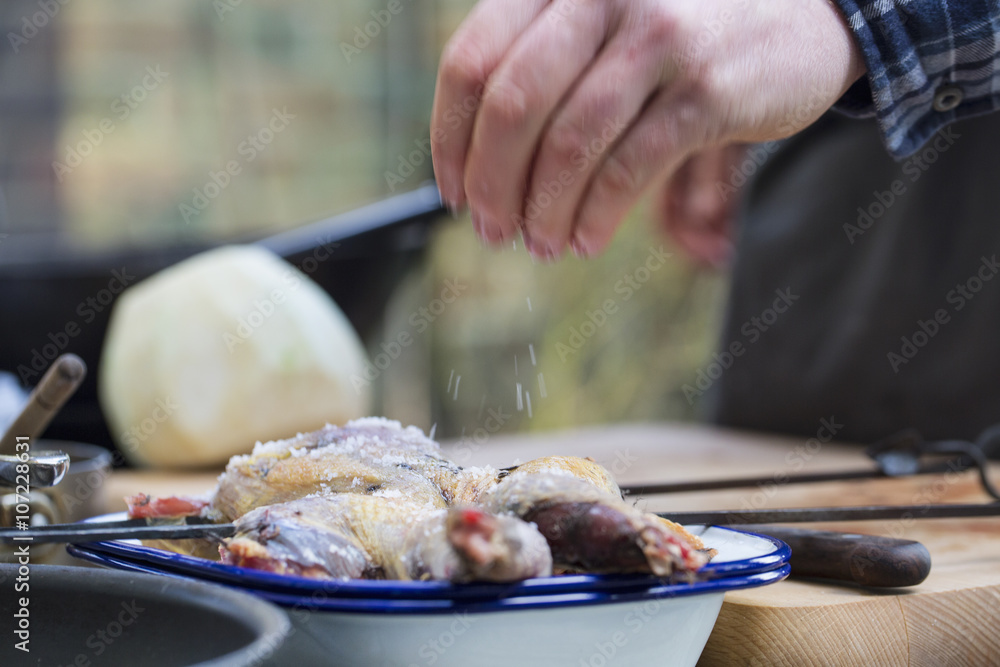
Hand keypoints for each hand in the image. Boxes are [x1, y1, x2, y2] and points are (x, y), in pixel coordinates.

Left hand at [430, 0, 864, 258]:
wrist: (806, 10)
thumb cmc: (679, 30)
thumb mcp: (601, 23)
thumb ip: (539, 68)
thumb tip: (473, 166)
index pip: (470, 62)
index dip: (448, 139)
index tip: (453, 192)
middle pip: (511, 106)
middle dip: (492, 185)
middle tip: (492, 232)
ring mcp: (656, 39)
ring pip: (569, 144)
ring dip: (544, 211)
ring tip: (542, 244)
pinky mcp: (704, 89)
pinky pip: (627, 168)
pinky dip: (596, 216)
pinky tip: (587, 239)